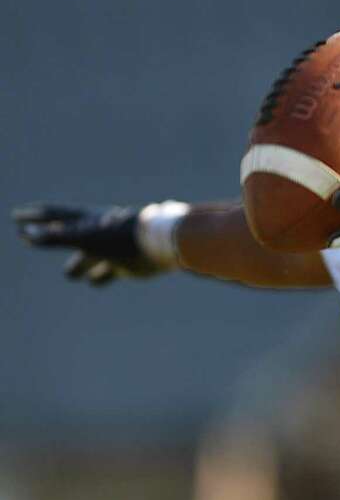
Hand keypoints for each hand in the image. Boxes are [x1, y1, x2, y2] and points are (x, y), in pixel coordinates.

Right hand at [13, 203, 173, 284]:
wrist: (161, 244)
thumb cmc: (121, 237)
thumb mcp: (84, 238)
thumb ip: (55, 237)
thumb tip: (25, 233)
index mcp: (87, 221)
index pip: (55, 216)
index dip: (35, 217)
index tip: (17, 218)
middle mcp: (99, 232)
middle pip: (71, 235)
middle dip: (53, 238)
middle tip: (34, 240)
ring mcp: (114, 248)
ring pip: (90, 258)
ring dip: (79, 265)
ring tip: (71, 275)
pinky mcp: (128, 265)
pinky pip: (109, 273)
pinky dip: (100, 277)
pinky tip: (94, 283)